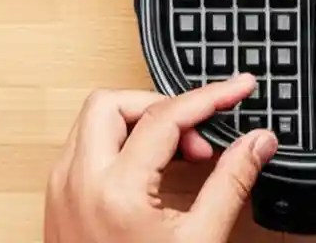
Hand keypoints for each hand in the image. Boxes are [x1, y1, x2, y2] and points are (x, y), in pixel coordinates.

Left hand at [45, 74, 277, 242]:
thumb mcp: (200, 241)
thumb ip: (231, 182)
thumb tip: (258, 141)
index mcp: (116, 190)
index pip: (165, 115)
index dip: (210, 95)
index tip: (239, 87)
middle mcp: (79, 181)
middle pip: (114, 102)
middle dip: (162, 107)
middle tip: (200, 135)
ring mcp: (61, 189)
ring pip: (94, 121)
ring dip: (139, 124)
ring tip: (180, 157)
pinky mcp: (57, 200)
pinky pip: (85, 148)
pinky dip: (120, 145)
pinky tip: (152, 172)